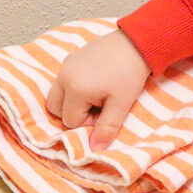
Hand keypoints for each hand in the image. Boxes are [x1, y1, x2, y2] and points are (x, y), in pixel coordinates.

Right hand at [46, 29, 150, 151]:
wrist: (137, 43)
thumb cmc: (130, 74)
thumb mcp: (121, 105)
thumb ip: (107, 128)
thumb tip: (95, 149)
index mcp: (74, 89)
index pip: (70, 120)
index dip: (88, 123)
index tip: (107, 112)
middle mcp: (63, 76)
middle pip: (56, 109)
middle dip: (75, 114)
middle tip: (100, 107)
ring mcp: (65, 65)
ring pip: (56, 95)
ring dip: (73, 103)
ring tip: (97, 97)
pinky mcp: (70, 58)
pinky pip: (63, 81)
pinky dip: (74, 89)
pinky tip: (96, 84)